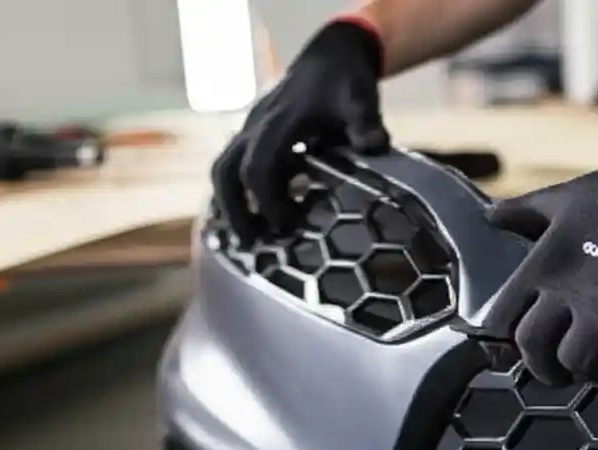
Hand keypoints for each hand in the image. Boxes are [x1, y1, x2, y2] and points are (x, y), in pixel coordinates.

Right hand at [212, 18, 388, 239]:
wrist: (333, 57)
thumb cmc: (346, 81)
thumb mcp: (361, 100)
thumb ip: (366, 124)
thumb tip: (375, 147)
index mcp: (279, 122)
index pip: (259, 167)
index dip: (268, 200)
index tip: (288, 225)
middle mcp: (256, 127)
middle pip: (226, 171)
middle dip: (235, 210)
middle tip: (252, 244)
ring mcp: (251, 131)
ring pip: (223, 169)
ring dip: (231, 205)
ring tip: (250, 239)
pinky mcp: (254, 137)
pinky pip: (233, 167)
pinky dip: (239, 194)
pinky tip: (258, 218)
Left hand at [483, 124, 597, 384]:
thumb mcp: (563, 198)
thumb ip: (523, 211)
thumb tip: (490, 217)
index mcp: (544, 265)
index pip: (503, 317)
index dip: (507, 334)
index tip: (519, 338)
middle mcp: (569, 295)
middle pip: (535, 350)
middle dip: (542, 365)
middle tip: (554, 369)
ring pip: (579, 365)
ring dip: (587, 367)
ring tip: (597, 361)